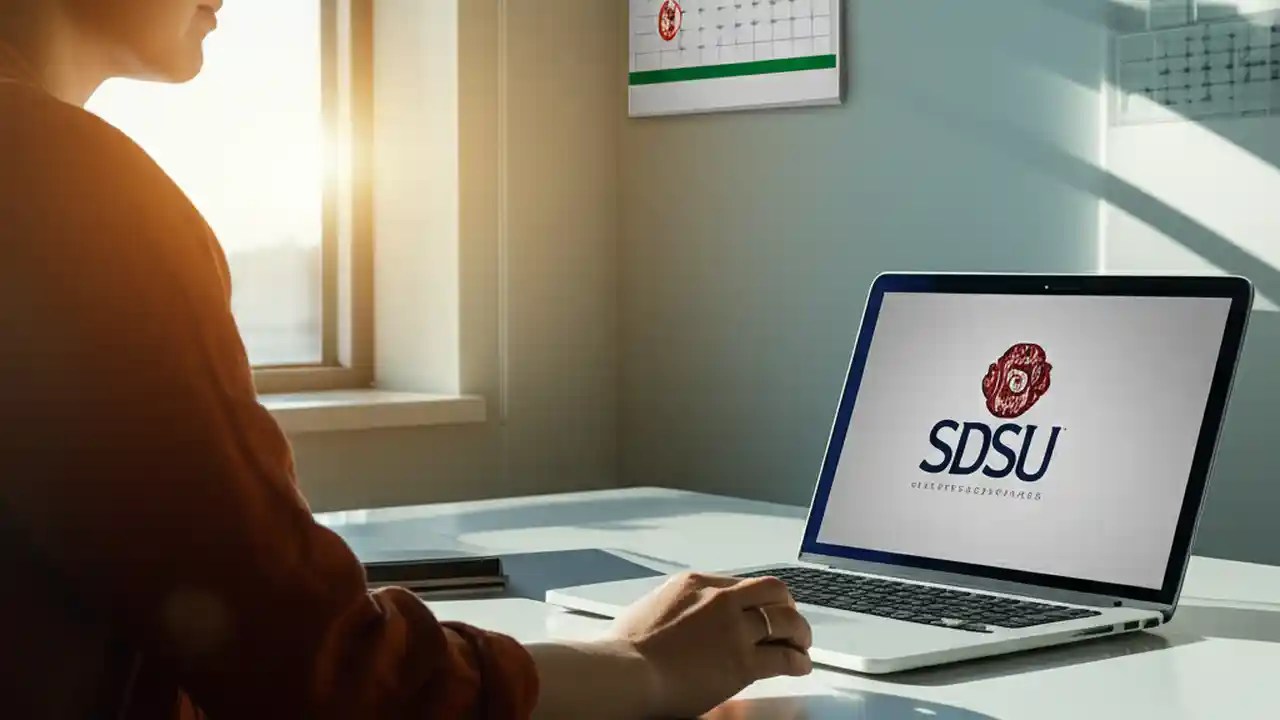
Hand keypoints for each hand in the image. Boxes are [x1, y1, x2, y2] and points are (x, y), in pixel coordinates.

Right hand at [607, 572, 812, 717]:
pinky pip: (784, 657)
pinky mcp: (743, 661)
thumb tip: (679, 617)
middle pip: (771, 591)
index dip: (756, 599)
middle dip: (785, 606)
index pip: (740, 583)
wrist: (627, 671)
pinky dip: (798, 661)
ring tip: (802, 644)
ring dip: (800, 633)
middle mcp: (720, 599)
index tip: (760, 610)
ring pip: (786, 620)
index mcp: (695, 583)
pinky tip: (801, 666)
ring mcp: (734, 629)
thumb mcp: (650, 607)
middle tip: (790, 622)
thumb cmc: (625, 647)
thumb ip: (674, 607)